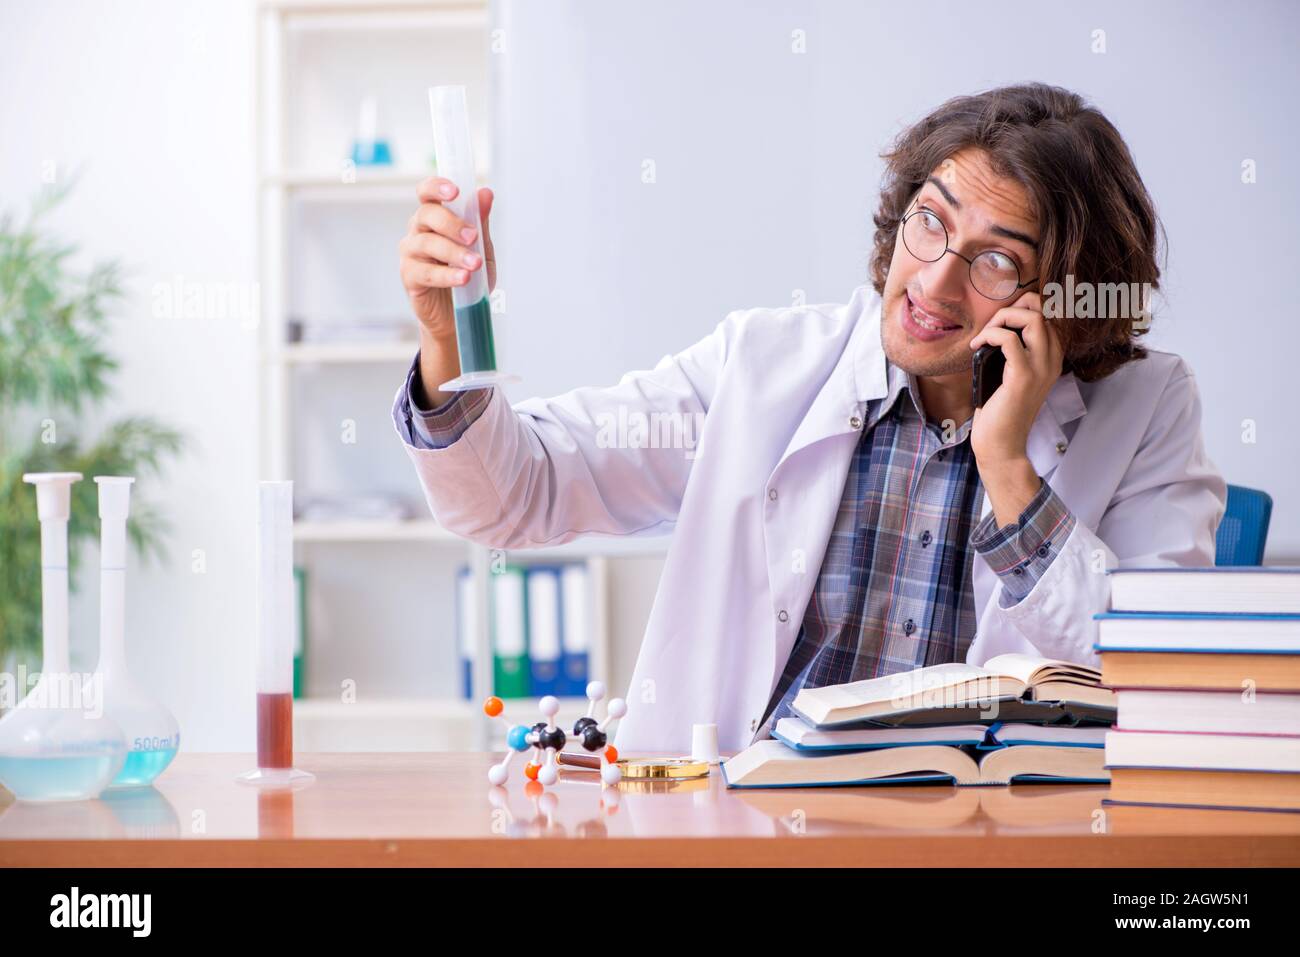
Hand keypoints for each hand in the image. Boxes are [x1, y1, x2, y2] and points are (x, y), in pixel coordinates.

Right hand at [398, 177, 497, 341]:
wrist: (459, 314)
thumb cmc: (467, 276)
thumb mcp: (480, 248)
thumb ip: (480, 222)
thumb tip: (486, 193)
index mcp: (433, 218)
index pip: (426, 193)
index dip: (436, 187)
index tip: (455, 191)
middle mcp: (417, 231)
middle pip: (426, 215)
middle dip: (451, 223)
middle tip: (473, 236)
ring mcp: (410, 254)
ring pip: (427, 244)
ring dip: (454, 253)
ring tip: (474, 264)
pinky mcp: (409, 278)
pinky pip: (426, 272)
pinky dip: (447, 275)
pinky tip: (463, 278)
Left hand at [967, 291, 1063, 467]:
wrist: (1001, 445)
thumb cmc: (1000, 410)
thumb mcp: (1010, 374)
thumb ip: (1012, 351)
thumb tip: (996, 327)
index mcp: (1052, 358)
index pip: (1051, 314)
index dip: (1024, 307)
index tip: (1000, 321)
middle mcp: (1052, 360)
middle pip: (1044, 310)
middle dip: (1013, 307)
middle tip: (991, 326)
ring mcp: (1040, 368)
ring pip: (1033, 318)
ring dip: (1002, 318)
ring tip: (983, 337)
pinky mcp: (1022, 377)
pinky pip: (1008, 339)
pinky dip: (989, 335)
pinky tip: (977, 346)